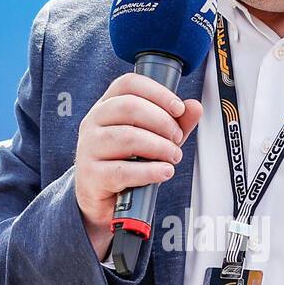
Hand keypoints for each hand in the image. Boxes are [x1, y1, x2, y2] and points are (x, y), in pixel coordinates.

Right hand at [74, 73, 201, 259]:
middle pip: (128, 107)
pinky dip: (150, 171)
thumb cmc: (127, 162)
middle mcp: (93, 122)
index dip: (157, 92)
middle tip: (177, 138)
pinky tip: (164, 172)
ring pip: (126, 137)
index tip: (178, 108)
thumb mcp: (155, 139)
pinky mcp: (91, 175)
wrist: (104, 200)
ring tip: (173, 156)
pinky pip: (123, 170)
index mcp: (107, 105)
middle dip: (162, 121)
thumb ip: (175, 123)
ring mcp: (89, 148)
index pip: (129, 84)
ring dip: (159, 146)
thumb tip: (195, 107)